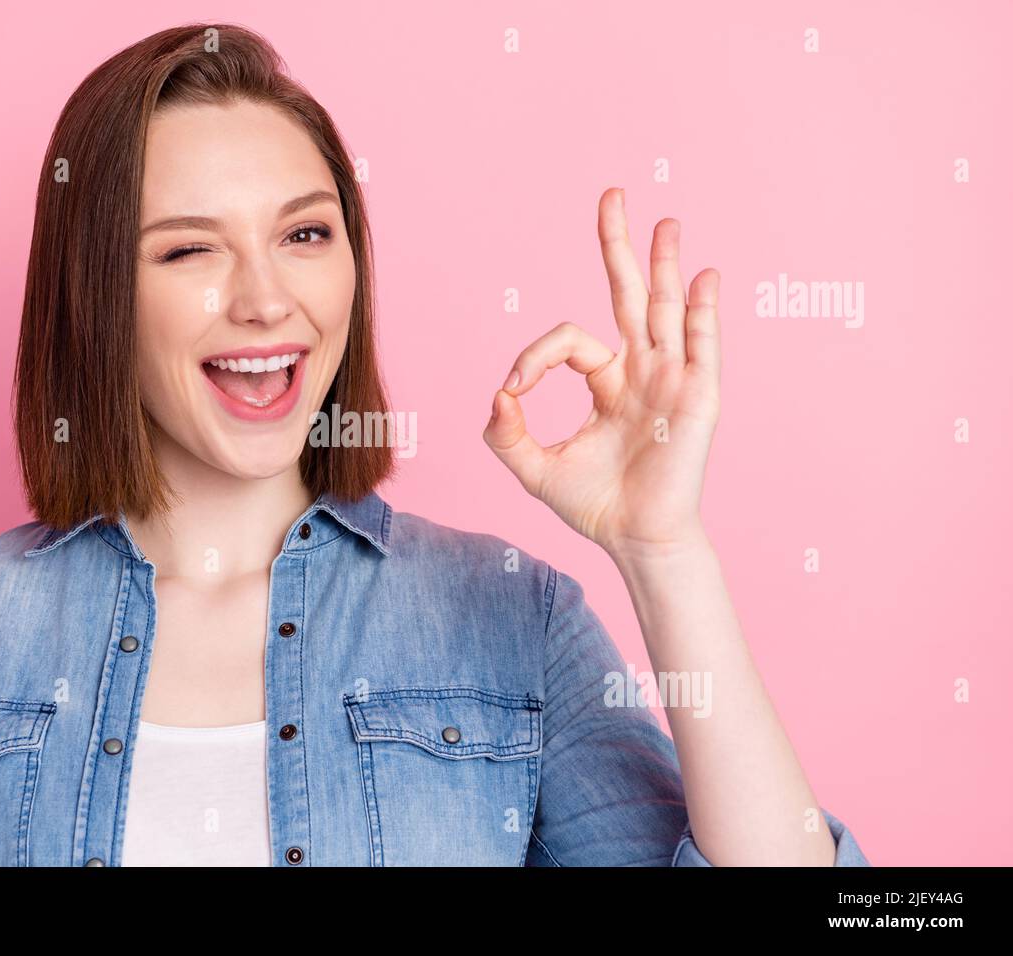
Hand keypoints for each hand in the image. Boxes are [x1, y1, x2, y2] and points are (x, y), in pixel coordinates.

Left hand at [483, 187, 720, 556]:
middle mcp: (642, 370)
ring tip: (665, 222)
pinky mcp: (698, 396)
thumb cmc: (595, 505)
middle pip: (629, 294)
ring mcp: (673, 378)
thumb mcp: (535, 468)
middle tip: (611, 194)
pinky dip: (703, 310)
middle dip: (618, 246)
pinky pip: (702, 344)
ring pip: (667, 308)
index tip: (512, 391)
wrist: (636, 539)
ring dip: (666, 263)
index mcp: (607, 382)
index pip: (569, 342)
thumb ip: (505, 434)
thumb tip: (497, 393)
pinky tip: (702, 277)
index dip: (534, 356)